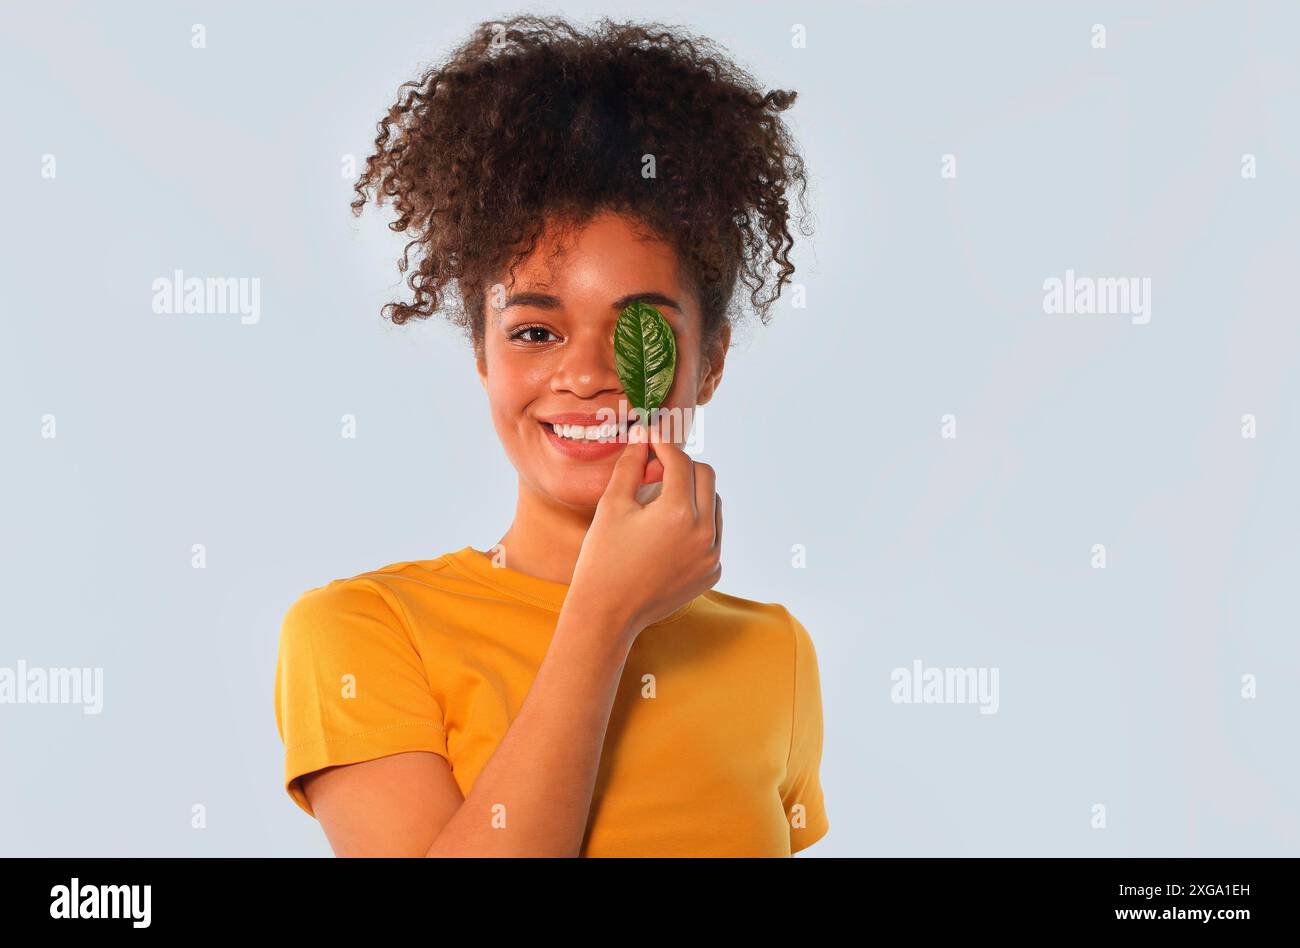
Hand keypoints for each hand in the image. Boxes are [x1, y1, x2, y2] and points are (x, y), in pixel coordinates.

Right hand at [568, 422, 721, 642]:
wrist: (607, 614)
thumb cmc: (602, 558)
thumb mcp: (613, 505)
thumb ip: (632, 464)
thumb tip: (643, 436)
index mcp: (678, 513)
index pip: (680, 461)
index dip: (663, 443)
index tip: (651, 436)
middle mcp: (704, 533)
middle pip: (706, 476)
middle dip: (682, 466)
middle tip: (654, 469)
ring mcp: (712, 555)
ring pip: (714, 503)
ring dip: (692, 494)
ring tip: (659, 503)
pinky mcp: (713, 572)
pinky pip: (713, 533)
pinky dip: (696, 524)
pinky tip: (667, 533)